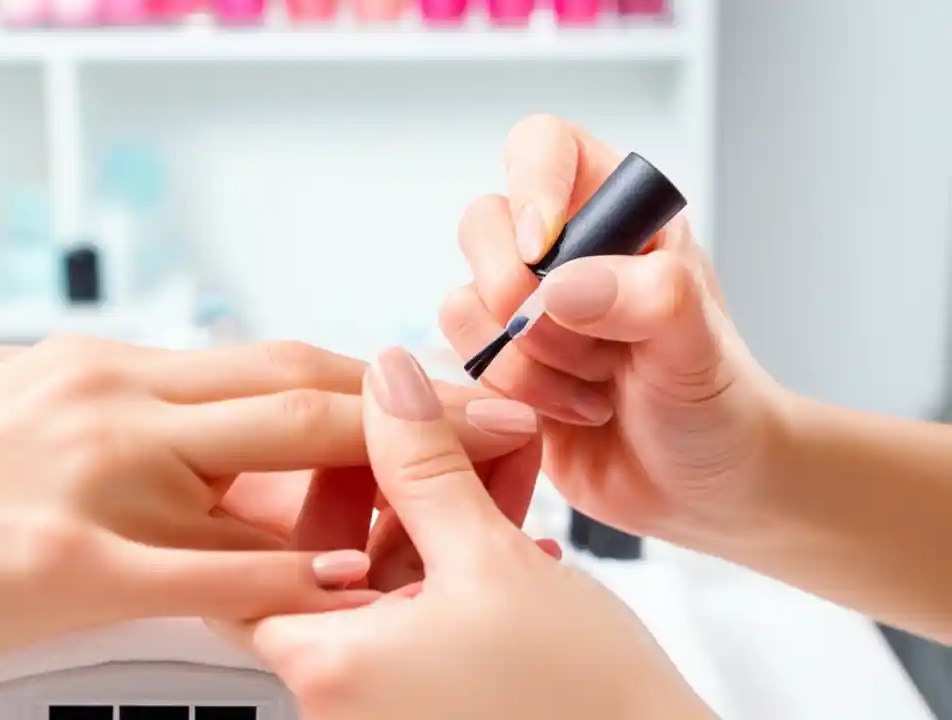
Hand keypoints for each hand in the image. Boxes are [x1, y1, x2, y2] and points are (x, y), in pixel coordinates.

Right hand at [0, 337, 536, 717]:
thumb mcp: (28, 413)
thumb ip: (125, 419)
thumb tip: (201, 433)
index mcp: (109, 371)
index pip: (268, 361)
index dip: (367, 374)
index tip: (434, 382)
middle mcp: (119, 408)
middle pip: (299, 395)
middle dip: (410, 406)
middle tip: (497, 413)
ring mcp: (105, 485)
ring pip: (276, 476)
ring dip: (376, 491)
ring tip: (457, 499)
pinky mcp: (80, 566)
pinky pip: (218, 575)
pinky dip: (297, 581)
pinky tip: (355, 589)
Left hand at [221, 348, 710, 719]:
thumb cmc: (582, 702)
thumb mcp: (489, 559)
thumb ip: (425, 463)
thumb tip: (386, 381)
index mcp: (327, 667)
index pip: (281, 543)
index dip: (324, 468)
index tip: (375, 420)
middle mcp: (342, 699)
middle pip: (344, 559)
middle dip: (404, 481)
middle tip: (447, 425)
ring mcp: (390, 707)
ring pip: (396, 584)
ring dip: (446, 516)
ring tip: (503, 454)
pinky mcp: (435, 707)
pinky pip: (427, 620)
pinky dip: (461, 569)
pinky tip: (514, 520)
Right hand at [440, 114, 788, 544]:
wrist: (702, 484)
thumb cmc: (716, 401)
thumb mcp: (699, 346)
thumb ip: (648, 299)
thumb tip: (560, 285)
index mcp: (615, 213)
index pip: (544, 146)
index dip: (530, 185)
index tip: (541, 248)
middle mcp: (560, 250)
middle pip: (483, 224)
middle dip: (518, 295)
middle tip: (586, 343)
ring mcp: (522, 308)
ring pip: (463, 302)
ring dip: (526, 360)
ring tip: (596, 386)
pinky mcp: (499, 363)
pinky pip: (461, 361)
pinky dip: (515, 394)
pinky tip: (571, 410)